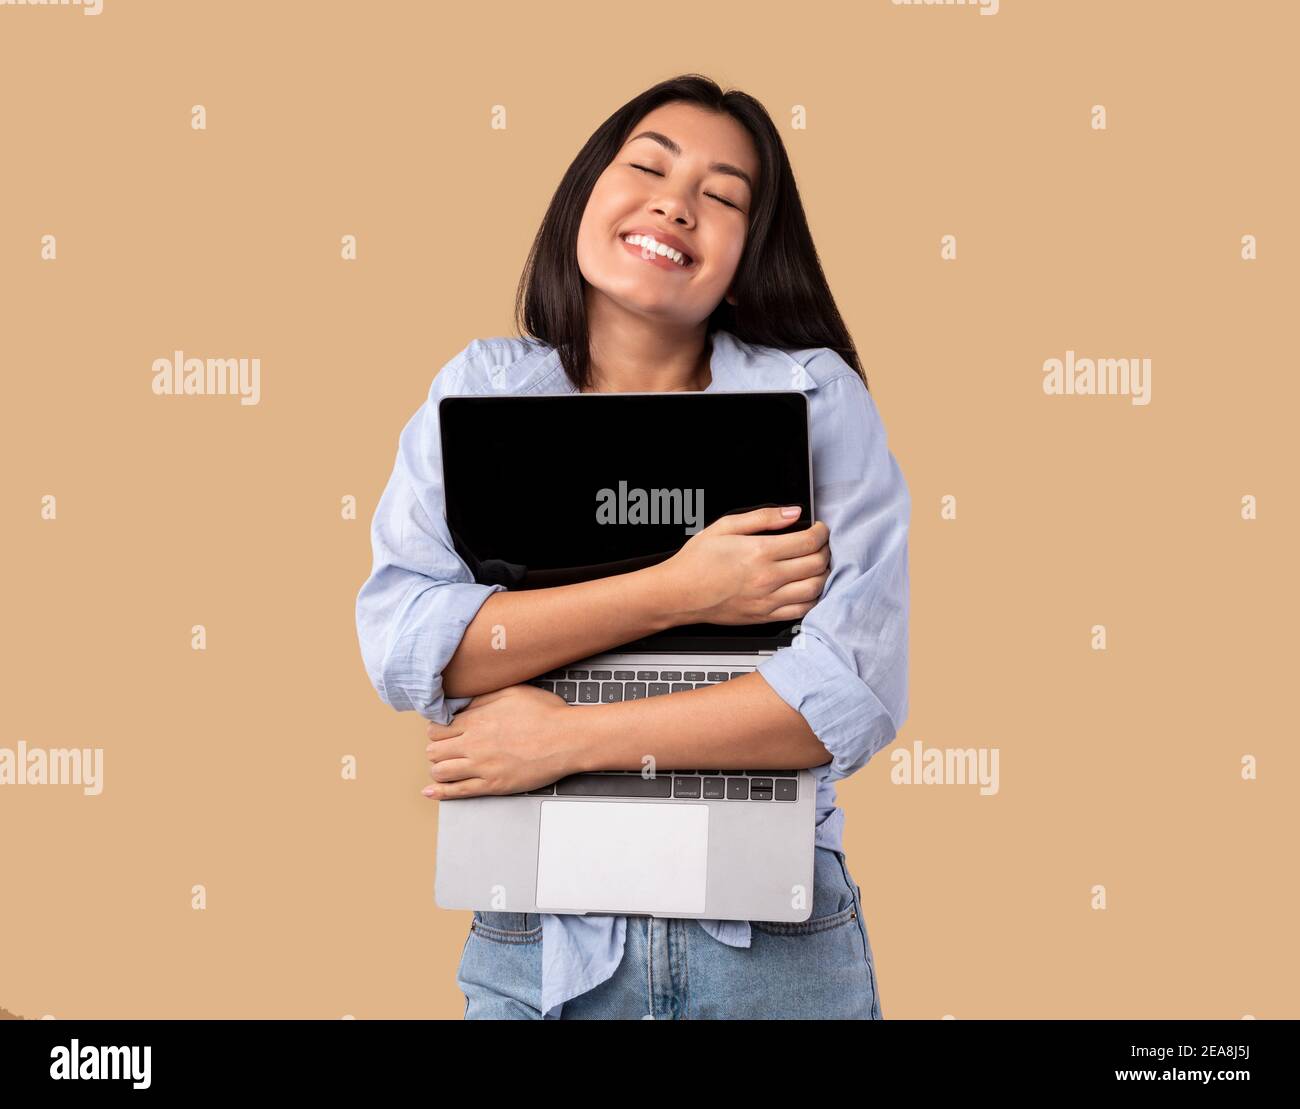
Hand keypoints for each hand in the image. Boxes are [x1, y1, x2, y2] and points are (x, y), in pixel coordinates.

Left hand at [423, 684, 574, 798]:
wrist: (567, 739)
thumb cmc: (546, 713)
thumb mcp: (511, 692)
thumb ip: (482, 697)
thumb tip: (461, 703)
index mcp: (476, 720)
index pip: (437, 728)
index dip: (437, 730)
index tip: (442, 732)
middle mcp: (474, 744)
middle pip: (434, 750)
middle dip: (436, 748)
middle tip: (444, 748)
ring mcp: (482, 767)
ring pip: (440, 771)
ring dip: (439, 768)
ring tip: (445, 765)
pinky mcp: (493, 785)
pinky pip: (458, 791)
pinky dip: (439, 793)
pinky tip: (430, 792)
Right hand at [655, 507, 829, 624]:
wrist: (679, 593)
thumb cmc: (697, 561)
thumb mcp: (725, 527)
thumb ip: (763, 517)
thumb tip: (792, 513)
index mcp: (759, 552)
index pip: (809, 542)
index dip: (822, 532)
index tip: (820, 529)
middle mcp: (767, 578)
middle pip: (817, 565)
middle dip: (825, 550)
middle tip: (820, 544)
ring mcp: (768, 600)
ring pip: (815, 589)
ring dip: (823, 574)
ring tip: (816, 565)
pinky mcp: (765, 616)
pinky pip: (802, 610)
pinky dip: (813, 598)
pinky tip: (808, 587)